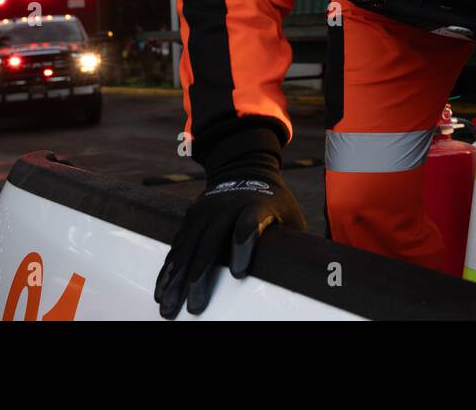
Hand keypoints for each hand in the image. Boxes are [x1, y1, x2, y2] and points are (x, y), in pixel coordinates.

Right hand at [155, 162, 305, 319]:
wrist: (247, 168)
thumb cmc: (276, 203)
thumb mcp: (291, 216)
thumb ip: (293, 243)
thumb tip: (314, 276)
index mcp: (257, 205)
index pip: (249, 224)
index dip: (243, 247)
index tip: (237, 273)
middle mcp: (228, 206)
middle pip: (211, 242)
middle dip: (200, 276)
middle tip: (195, 307)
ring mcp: (206, 210)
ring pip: (188, 246)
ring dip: (176, 278)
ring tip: (168, 305)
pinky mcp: (192, 216)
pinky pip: (178, 244)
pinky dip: (169, 268)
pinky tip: (162, 289)